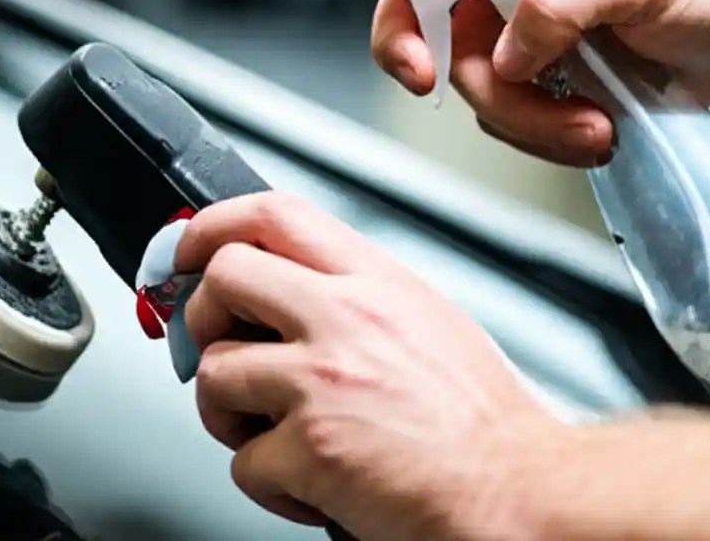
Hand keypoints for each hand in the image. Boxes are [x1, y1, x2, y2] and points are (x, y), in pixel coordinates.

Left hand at [177, 192, 559, 540]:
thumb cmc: (482, 423)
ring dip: (228, 412)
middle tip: (223, 349)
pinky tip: (310, 484)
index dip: (212, 225)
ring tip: (273, 433)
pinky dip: (267, 483)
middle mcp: (345, 318)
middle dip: (203, 318)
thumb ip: (356, 296)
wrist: (521, 495)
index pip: (275, 213)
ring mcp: (321, 382)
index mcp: (376, 282)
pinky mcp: (309, 449)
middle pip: (222, 278)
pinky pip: (242, 462)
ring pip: (212, 373)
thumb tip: (287, 288)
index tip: (188, 248)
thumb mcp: (426, 321)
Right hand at [371, 0, 709, 166]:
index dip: (404, 22)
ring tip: (597, 128)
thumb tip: (506, 55)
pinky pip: (514, 123)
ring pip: (483, 96)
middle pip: (449, 50)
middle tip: (550, 112)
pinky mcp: (544, 85)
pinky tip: (597, 131)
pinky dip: (550, 139)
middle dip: (500, 96)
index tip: (423, 72)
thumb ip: (556, 2)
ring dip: (535, 126)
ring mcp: (523, 39)